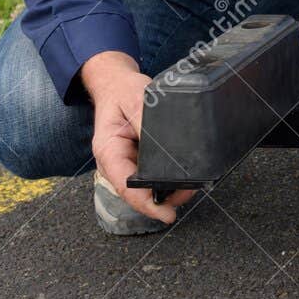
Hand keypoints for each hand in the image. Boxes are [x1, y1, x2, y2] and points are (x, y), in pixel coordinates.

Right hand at [82, 51, 194, 223]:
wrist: (116, 84)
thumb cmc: (124, 92)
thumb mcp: (138, 101)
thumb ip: (150, 124)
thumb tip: (168, 148)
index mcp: (108, 151)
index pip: (126, 186)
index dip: (147, 205)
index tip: (167, 215)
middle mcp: (114, 163)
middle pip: (138, 192)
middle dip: (164, 197)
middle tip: (191, 192)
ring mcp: (125, 164)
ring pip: (146, 187)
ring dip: (168, 189)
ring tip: (191, 185)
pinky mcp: (136, 161)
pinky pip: (151, 176)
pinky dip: (167, 179)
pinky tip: (183, 177)